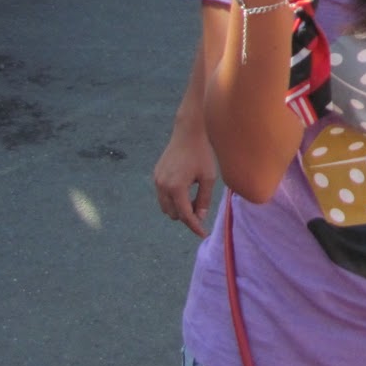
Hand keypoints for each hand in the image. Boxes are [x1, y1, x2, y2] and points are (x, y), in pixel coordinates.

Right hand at [154, 111, 215, 236]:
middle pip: (173, 214)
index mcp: (176, 188)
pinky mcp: (156, 174)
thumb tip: (199, 217)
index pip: (185, 215)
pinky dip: (173, 198)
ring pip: (165, 206)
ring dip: (179, 207)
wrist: (188, 132)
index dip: (195, 227)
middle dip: (187, 215)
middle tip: (201, 206)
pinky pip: (163, 195)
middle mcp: (162, 185)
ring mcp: (157, 180)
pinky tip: (187, 187)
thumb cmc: (202, 153)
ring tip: (195, 196)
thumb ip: (204, 199)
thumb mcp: (208, 177)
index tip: (204, 234)